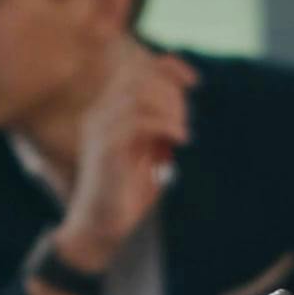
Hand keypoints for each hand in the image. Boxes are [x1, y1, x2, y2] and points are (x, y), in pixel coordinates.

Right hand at [61, 45, 197, 268]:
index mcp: (107, 112)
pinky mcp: (106, 148)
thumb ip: (160, 128)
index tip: (194, 80)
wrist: (101, 227)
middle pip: (140, 77)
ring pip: (138, 95)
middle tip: (185, 123)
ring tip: (182, 133)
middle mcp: (99, 114)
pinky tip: (179, 140)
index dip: (166, 67)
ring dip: (169, 109)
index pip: (135, 69)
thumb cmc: (127, 194)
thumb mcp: (149, 152)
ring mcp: (99, 129)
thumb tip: (182, 104)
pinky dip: (165, 125)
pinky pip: (138, 121)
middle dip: (172, 93)